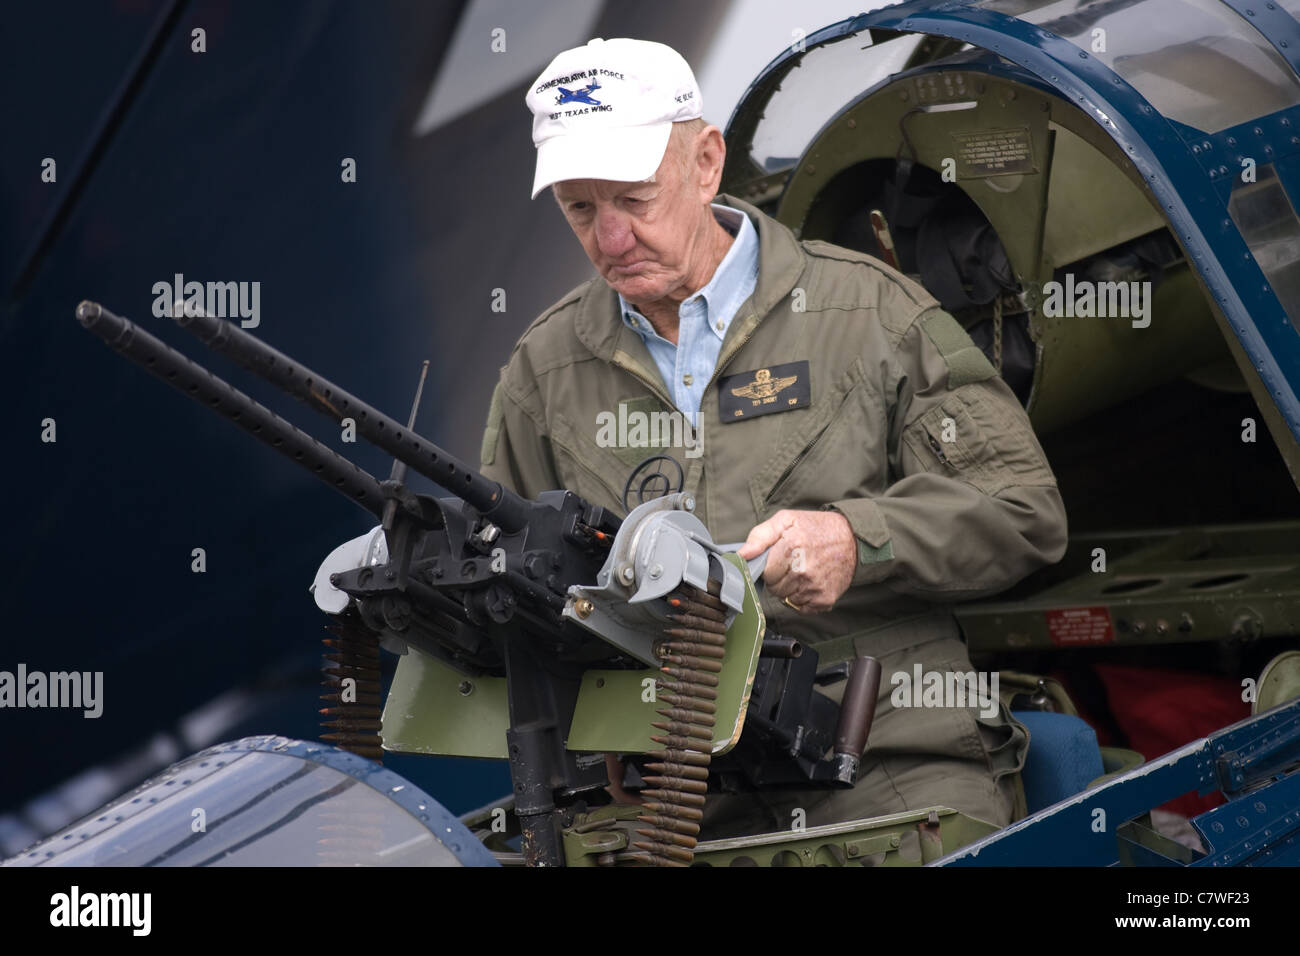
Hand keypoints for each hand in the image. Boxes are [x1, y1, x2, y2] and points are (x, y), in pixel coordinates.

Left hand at [737, 509, 855, 612]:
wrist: (852, 539)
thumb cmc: (815, 528)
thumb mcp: (786, 520)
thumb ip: (760, 536)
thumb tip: (741, 554)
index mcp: (791, 547)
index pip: (765, 572)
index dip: (769, 565)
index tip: (777, 558)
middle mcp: (803, 570)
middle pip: (774, 587)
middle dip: (778, 577)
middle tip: (791, 563)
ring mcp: (814, 587)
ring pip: (785, 598)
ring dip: (789, 587)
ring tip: (802, 570)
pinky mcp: (824, 600)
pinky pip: (800, 607)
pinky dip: (802, 597)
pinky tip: (810, 582)